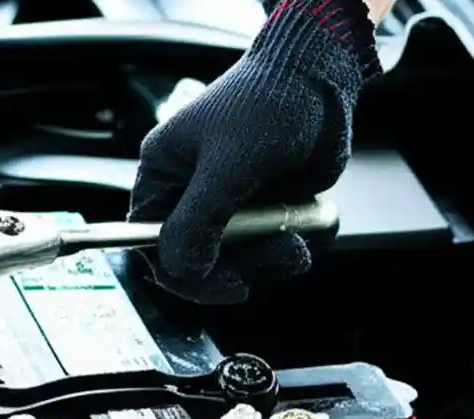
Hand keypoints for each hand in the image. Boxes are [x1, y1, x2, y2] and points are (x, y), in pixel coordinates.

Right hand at [129, 0, 377, 304]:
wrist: (321, 77)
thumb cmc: (267, 103)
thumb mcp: (230, 163)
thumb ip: (199, 219)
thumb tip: (180, 270)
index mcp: (163, 177)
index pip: (152, 244)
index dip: (186, 274)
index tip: (229, 285)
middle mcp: (189, 196)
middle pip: (198, 262)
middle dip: (242, 267)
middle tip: (283, 252)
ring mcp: (228, 206)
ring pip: (238, 264)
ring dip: (273, 260)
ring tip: (299, 237)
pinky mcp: (262, 211)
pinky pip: (270, 251)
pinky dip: (293, 247)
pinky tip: (309, 224)